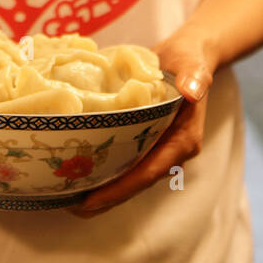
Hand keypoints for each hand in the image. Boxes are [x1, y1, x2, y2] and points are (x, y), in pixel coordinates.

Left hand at [65, 28, 218, 218]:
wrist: (187, 56)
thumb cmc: (188, 58)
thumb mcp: (191, 64)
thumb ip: (194, 76)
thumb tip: (192, 90)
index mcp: (184, 140)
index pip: (150, 171)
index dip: (122, 188)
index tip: (93, 198)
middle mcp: (172, 151)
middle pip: (137, 182)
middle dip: (107, 197)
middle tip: (71, 206)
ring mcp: (159, 148)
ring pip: (130, 178)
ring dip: (103, 190)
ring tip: (68, 199)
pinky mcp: (146, 142)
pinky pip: (126, 163)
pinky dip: (105, 172)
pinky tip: (79, 176)